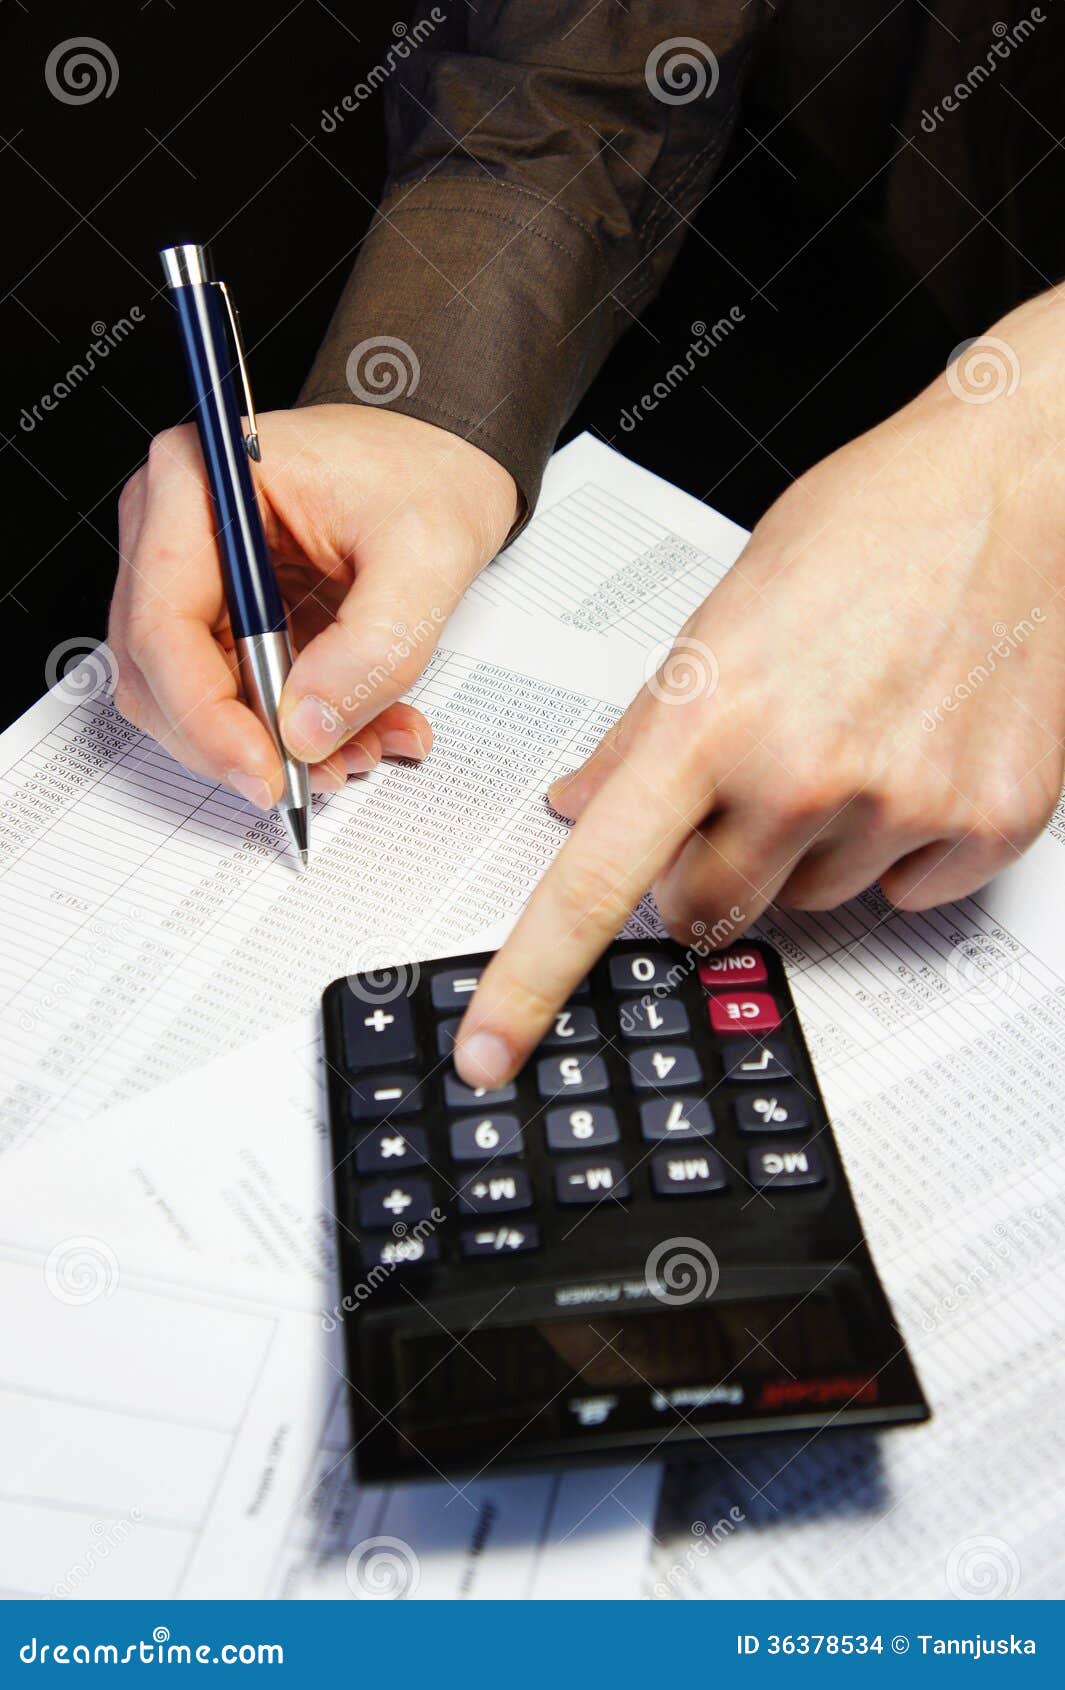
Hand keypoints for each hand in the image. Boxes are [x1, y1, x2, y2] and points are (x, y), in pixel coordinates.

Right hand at [109, 406, 516, 802]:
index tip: (264, 771)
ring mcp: (193, 577)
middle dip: (238, 741)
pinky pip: (236, 698)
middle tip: (315, 776)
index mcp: (200, 482)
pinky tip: (360, 728)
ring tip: (360, 747)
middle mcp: (174, 528)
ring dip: (274, 744)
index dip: (204, 717)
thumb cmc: (425, 475)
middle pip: (160, 675)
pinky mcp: (224, 616)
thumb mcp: (426, 557)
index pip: (161, 624)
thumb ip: (372, 647)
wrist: (444, 461)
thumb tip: (307, 728)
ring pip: (194, 700)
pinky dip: (296, 730)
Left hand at [454, 291, 1064, 1087]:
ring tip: (847, 738)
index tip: (491, 1051)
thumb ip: (642, 734)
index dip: (530, 980)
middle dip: (703, 869)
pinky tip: (910, 758)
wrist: (1008, 491)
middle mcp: (806, 775)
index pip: (595, 884)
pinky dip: (898, 846)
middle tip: (743, 788)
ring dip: (808, 849)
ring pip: (810, 901)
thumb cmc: (864, 530)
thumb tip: (583, 811)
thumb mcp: (718, 619)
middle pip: (706, 911)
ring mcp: (903, 808)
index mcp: (714, 719)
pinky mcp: (987, 826)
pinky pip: (905, 893)